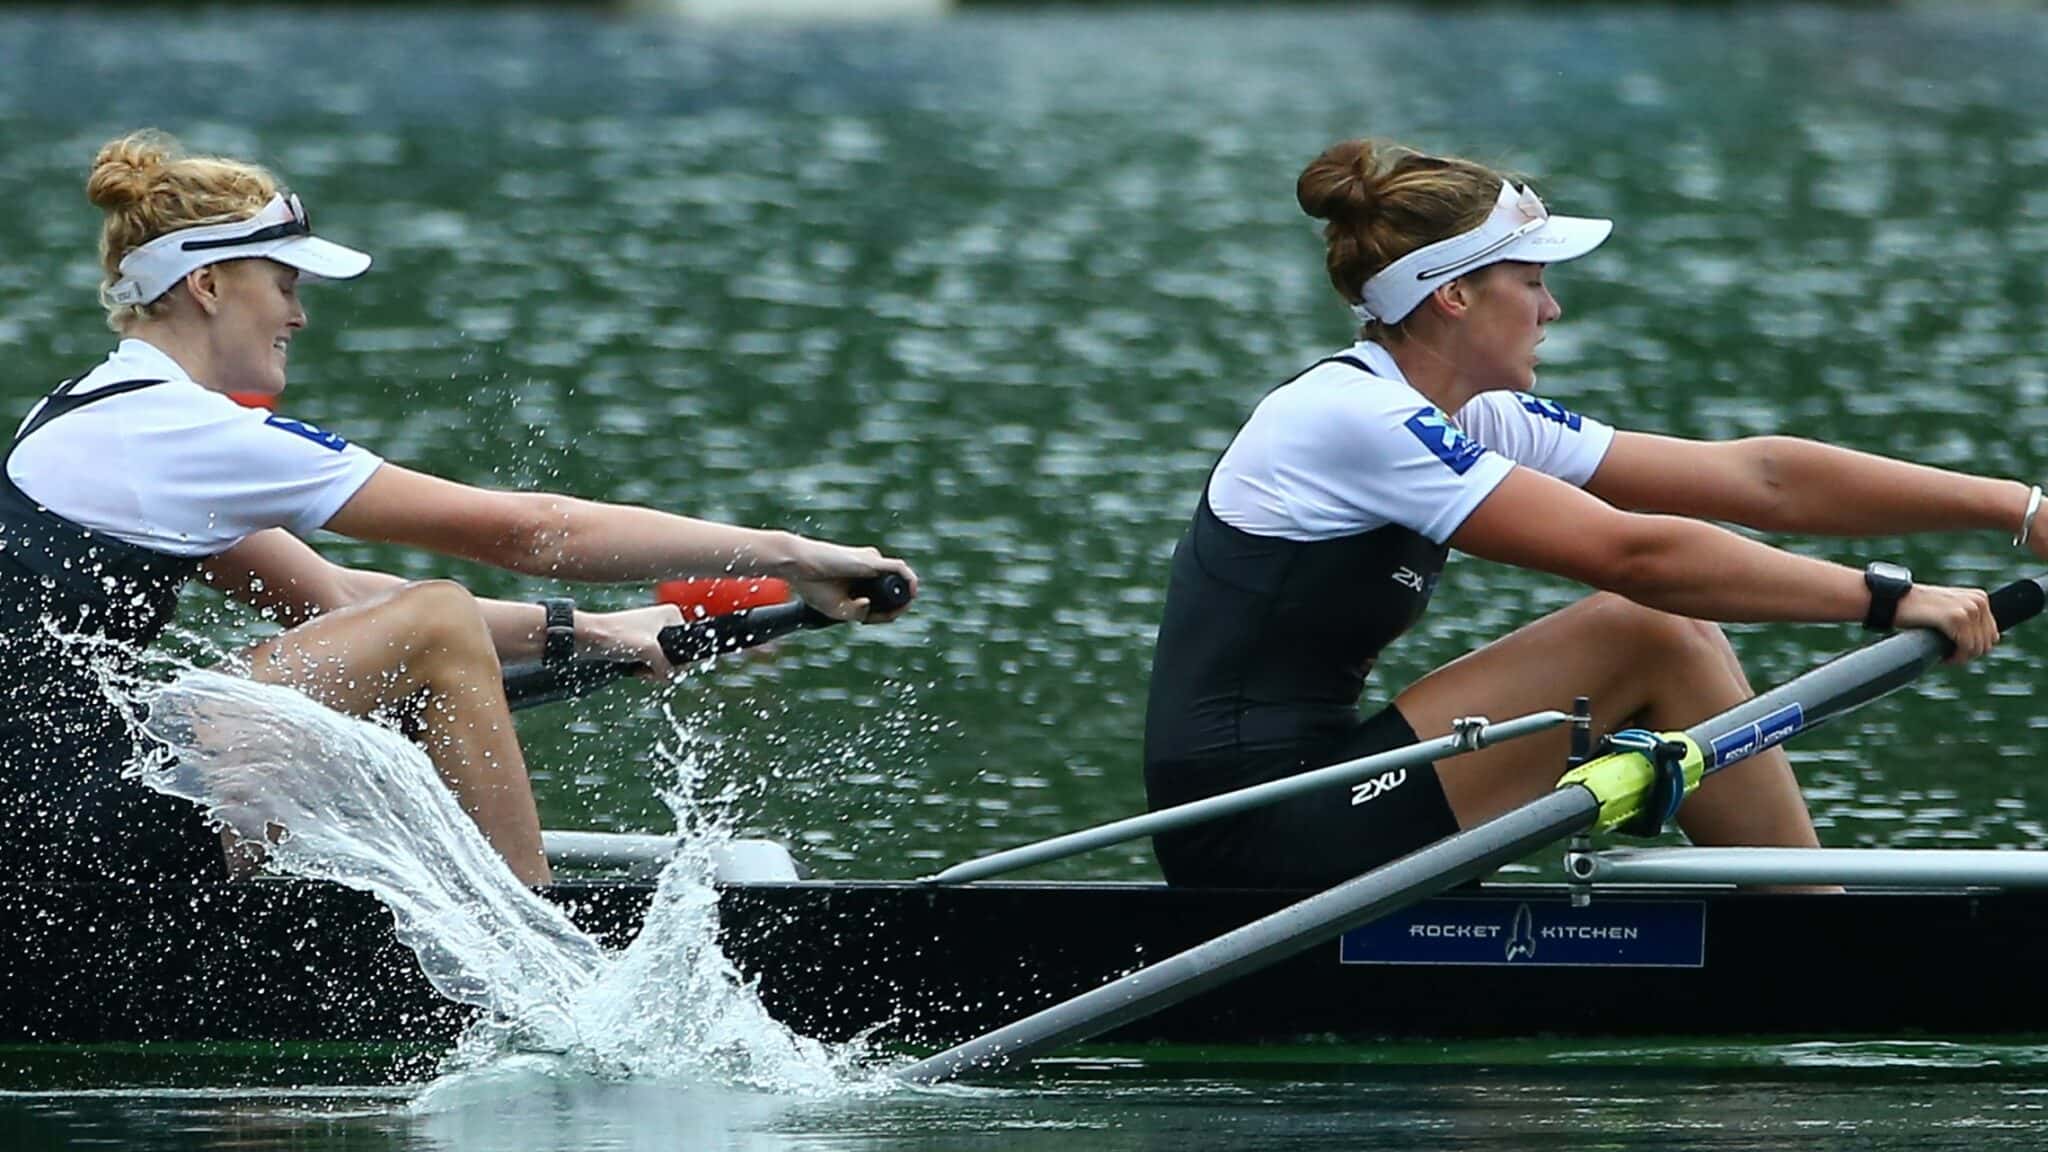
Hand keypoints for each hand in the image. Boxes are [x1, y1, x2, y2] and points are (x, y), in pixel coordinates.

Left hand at [579, 604, 685, 678]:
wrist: (586, 637)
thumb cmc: (616, 635)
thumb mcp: (649, 651)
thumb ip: (668, 667)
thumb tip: (672, 677)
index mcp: (672, 615)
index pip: (689, 646)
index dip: (678, 661)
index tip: (662, 664)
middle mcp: (664, 623)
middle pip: (677, 656)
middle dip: (663, 667)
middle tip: (646, 665)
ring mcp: (652, 635)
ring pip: (664, 663)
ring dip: (652, 670)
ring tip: (637, 666)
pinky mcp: (640, 645)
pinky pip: (651, 664)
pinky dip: (644, 670)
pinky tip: (634, 668)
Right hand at [785, 536, 918, 622]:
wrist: (799, 565)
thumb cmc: (813, 585)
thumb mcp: (837, 609)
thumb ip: (857, 613)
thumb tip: (869, 606)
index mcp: (859, 581)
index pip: (881, 599)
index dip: (884, 614)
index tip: (872, 622)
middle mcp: (868, 570)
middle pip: (891, 589)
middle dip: (894, 606)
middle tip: (887, 617)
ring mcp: (871, 564)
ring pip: (897, 579)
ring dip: (903, 596)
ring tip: (901, 608)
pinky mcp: (872, 560)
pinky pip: (900, 569)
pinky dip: (909, 581)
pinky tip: (912, 594)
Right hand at [1895, 584, 1997, 662]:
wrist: (1895, 599)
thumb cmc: (1917, 607)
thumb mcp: (1949, 607)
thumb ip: (1968, 617)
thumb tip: (1985, 641)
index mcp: (1980, 598)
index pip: (1992, 635)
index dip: (1975, 647)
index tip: (1957, 651)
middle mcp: (1978, 602)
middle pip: (1986, 643)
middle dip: (1968, 654)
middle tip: (1949, 656)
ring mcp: (1968, 609)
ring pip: (1977, 648)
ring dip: (1961, 657)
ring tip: (1944, 656)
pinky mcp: (1955, 618)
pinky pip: (1965, 647)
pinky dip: (1955, 657)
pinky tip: (1942, 657)